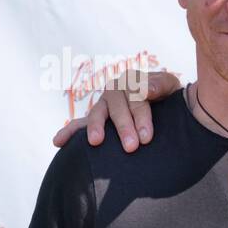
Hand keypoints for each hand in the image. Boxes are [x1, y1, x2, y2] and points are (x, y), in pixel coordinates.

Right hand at [52, 68, 182, 151]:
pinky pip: (79, 123)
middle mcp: (115, 90)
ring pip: (97, 113)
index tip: (147, 137)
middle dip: (123, 126)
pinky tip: (58, 142)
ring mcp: (104, 104)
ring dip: (95, 127)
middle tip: (131, 147)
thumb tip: (146, 89)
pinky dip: (69, 131)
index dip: (141, 117)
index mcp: (132, 80)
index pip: (136, 97)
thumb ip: (160, 84)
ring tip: (95, 142)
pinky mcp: (97, 117)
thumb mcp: (169, 86)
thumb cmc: (167, 94)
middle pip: (116, 107)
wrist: (162, 101)